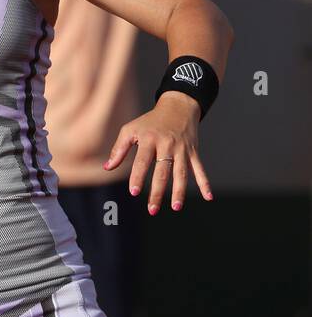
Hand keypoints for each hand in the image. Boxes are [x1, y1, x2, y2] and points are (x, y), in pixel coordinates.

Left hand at [103, 91, 213, 214]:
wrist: (178, 107)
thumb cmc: (149, 122)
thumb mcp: (130, 129)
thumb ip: (119, 149)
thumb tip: (107, 167)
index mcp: (149, 139)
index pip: (142, 161)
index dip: (137, 177)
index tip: (134, 192)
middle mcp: (167, 145)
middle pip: (162, 171)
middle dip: (157, 191)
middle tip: (152, 209)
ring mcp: (182, 149)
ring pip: (181, 173)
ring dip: (179, 191)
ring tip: (175, 207)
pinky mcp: (193, 152)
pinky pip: (200, 169)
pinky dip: (205, 183)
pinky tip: (208, 197)